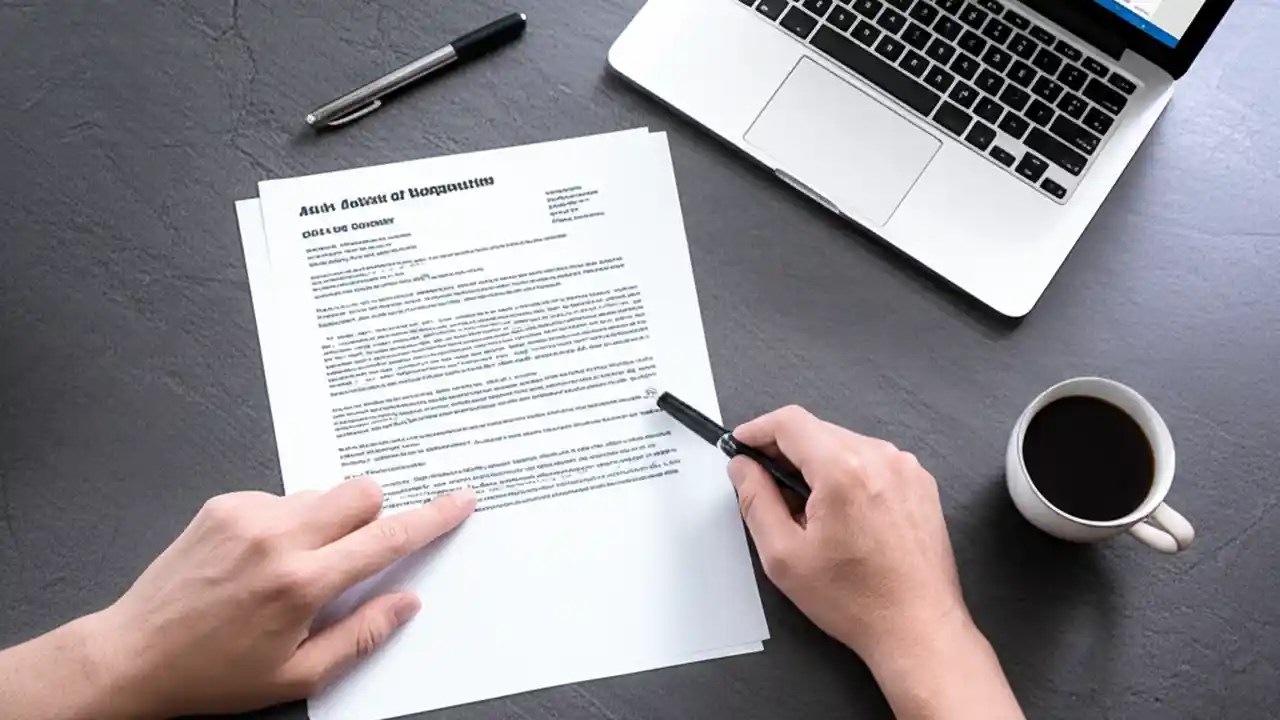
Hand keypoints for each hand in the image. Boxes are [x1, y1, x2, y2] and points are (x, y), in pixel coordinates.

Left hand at [85, 479, 474, 717]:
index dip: (431, 518)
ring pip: (321, 495)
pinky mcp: (223, 505)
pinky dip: (286, 522)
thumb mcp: (298, 675)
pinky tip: (260, 559)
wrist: (134, 655)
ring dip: (326, 523)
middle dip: (374, 515)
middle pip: (361, 493)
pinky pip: (281, 498)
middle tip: (354, 554)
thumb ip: (362, 635)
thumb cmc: (212, 673)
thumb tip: (405, 603)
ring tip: (292, 568)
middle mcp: (277, 538)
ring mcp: (247, 515)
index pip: (386, 538)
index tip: (457, 502)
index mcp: (301, 584)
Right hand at [728, 407, 1021, 719]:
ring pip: (844, 444)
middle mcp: (880, 458)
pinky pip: (871, 461)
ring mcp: (906, 468)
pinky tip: (841, 514)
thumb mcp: (784, 555)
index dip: (757, 430)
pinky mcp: (920, 483)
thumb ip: (756, 500)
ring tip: (808, 511)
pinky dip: (848, 474)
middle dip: (785, 452)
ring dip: (817, 465)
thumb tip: (742, 467)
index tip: (741, 446)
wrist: (917, 628)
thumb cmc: (856, 600)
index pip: (790, 422)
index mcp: (844, 470)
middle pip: (817, 431)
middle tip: (767, 486)